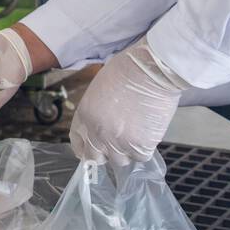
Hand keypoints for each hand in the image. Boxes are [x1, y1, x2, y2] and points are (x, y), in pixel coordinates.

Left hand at [70, 37, 188, 164]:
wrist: (152, 70)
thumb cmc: (128, 69)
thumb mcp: (100, 87)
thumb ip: (97, 110)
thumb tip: (103, 121)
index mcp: (85, 115)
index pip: (78, 142)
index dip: (85, 148)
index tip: (92, 150)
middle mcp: (98, 133)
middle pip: (96, 158)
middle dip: (105, 153)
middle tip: (117, 144)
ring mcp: (118, 142)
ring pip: (120, 161)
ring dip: (127, 151)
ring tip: (137, 134)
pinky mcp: (140, 145)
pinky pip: (141, 156)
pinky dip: (145, 148)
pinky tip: (149, 133)